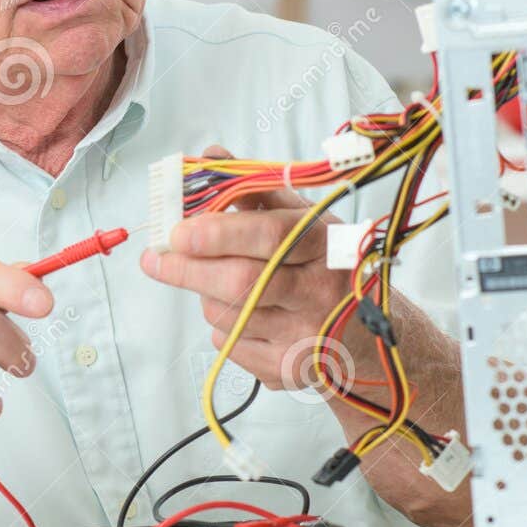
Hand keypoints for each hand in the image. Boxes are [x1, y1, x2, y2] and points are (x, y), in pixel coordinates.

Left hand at [140, 144, 352, 391]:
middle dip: (187, 269)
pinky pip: (230, 345)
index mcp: (327, 246)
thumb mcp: (306, 223)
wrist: (372, 336)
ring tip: (220, 284)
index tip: (177, 231)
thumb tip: (210, 155)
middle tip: (154, 259)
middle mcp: (322, 293)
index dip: (219, 232)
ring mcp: (307, 337)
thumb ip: (256, 190)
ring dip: (207, 296)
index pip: (270, 236)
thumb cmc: (327, 267)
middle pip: (240, 283)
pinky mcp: (289, 371)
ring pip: (227, 314)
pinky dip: (222, 326)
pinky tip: (246, 315)